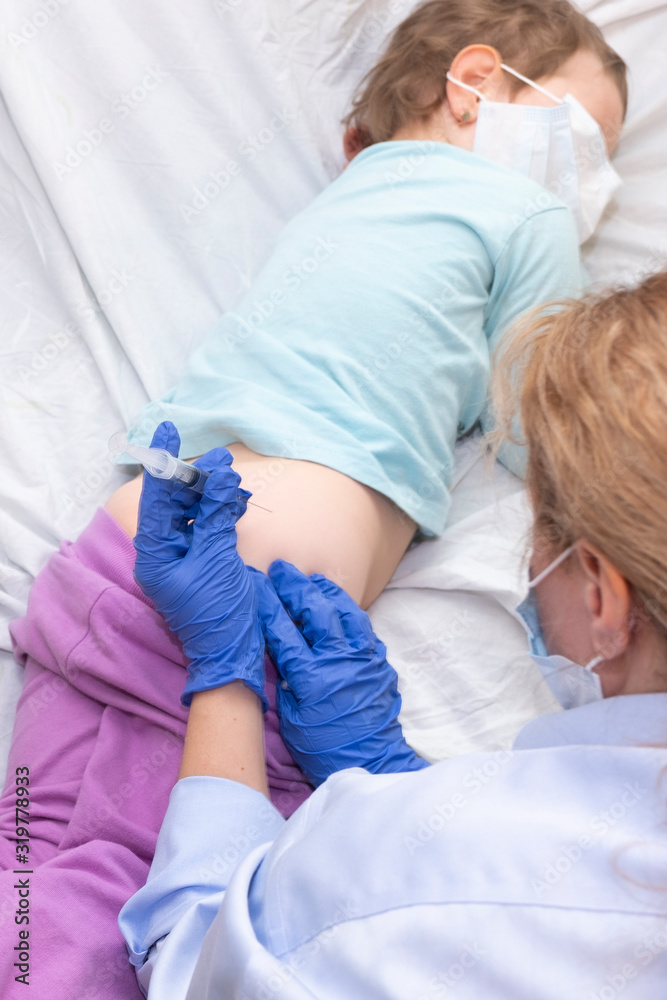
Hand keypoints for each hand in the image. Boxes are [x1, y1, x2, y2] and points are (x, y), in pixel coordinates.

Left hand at [133, 421, 266, 709]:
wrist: (233, 652)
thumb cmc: (218, 613)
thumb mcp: (218, 560)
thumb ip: (216, 516)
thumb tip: (220, 477)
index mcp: (156, 553)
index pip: (157, 498)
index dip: (164, 462)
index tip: (168, 430)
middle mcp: (164, 552)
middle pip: (174, 501)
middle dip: (197, 478)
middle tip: (222, 460)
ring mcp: (183, 556)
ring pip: (193, 511)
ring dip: (213, 493)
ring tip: (235, 480)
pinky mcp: (203, 560)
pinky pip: (208, 526)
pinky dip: (222, 511)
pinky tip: (238, 501)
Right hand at [251, 559, 427, 785]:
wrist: (370, 760)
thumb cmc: (322, 747)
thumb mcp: (291, 717)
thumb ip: (284, 680)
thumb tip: (276, 652)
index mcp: (310, 675)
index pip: (282, 629)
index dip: (266, 603)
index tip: (253, 583)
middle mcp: (338, 659)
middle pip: (314, 609)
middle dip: (294, 585)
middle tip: (280, 569)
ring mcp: (362, 657)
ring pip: (343, 610)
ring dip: (324, 591)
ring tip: (310, 579)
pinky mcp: (378, 661)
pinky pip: (362, 625)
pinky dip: (347, 610)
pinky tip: (337, 605)